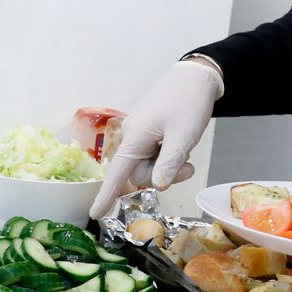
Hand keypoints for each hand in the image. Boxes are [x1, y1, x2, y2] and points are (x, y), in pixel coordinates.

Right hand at [88, 60, 222, 218]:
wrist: (195, 76)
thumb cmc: (188, 103)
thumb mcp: (182, 136)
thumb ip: (169, 163)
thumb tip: (157, 186)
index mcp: (135, 137)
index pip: (117, 173)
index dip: (106, 195)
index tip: (95, 214)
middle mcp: (132, 136)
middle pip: (140, 173)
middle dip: (163, 175)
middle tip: (189, 166)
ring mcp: (140, 133)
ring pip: (149, 165)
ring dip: (169, 166)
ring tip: (187, 151)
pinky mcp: (149, 131)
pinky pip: (154, 154)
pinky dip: (168, 156)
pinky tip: (181, 143)